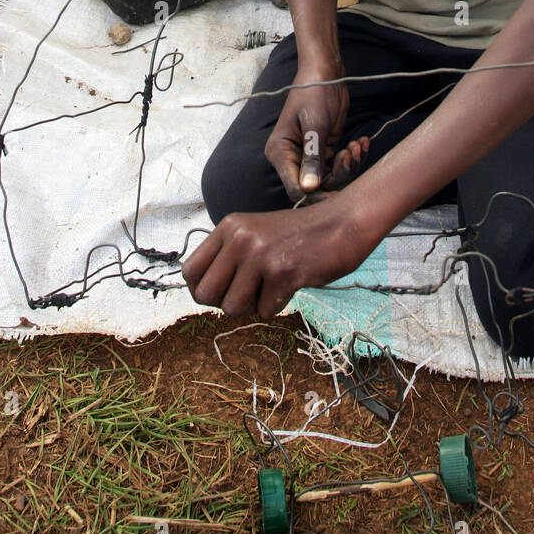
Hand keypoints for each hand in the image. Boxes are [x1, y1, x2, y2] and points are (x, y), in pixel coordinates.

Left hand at [182, 203, 369, 317]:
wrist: (343, 223)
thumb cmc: (300, 235)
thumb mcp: (255, 233)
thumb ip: (230, 256)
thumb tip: (204, 294)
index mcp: (230, 226)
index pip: (190, 271)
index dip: (201, 289)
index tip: (222, 291)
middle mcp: (240, 238)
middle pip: (205, 294)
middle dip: (225, 303)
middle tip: (249, 294)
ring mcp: (261, 255)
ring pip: (232, 308)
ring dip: (253, 306)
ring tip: (271, 287)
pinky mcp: (283, 273)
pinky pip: (265, 311)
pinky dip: (278, 305)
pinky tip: (292, 284)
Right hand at [264, 74, 352, 201]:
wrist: (325, 72)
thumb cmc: (314, 93)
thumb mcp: (315, 125)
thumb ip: (312, 157)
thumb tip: (308, 188)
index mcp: (280, 152)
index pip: (296, 188)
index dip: (317, 196)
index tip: (339, 196)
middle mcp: (292, 158)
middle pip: (316, 187)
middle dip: (338, 175)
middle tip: (351, 153)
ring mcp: (309, 155)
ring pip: (331, 178)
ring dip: (349, 165)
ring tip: (357, 144)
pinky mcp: (325, 150)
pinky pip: (339, 166)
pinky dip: (353, 158)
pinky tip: (360, 142)